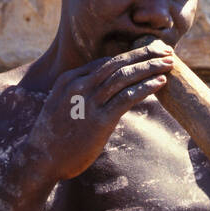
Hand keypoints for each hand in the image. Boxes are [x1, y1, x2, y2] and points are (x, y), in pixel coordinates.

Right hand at [26, 43, 174, 182]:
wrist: (40, 160)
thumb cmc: (53, 136)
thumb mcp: (62, 105)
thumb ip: (80, 94)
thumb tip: (103, 91)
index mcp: (69, 79)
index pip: (106, 62)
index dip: (130, 55)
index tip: (148, 51)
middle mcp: (79, 85)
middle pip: (117, 63)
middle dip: (144, 54)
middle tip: (165, 49)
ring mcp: (88, 102)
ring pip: (124, 77)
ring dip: (149, 68)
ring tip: (169, 63)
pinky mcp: (99, 121)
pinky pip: (127, 98)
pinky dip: (145, 88)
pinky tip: (160, 82)